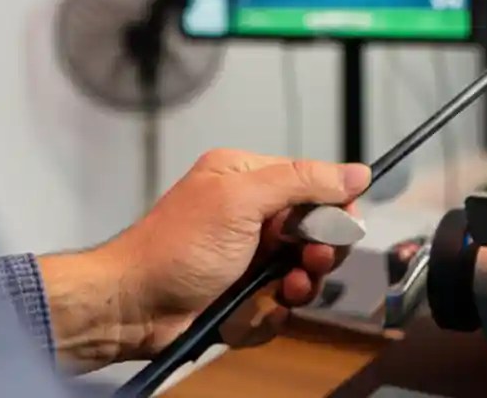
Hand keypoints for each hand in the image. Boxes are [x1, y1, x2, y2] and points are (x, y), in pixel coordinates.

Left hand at [38, 150, 368, 372]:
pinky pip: (276, 306)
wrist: (131, 307)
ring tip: (283, 289)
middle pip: (312, 231)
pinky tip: (251, 311)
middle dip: (316, 251)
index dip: (333, 207)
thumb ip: (302, 182)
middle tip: (308, 261)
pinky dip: (269, 314)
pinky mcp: (239, 295)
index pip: (311, 183)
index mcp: (244, 178)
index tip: (342, 226)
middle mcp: (246, 215)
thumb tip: (355, 172)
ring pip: (299, 272)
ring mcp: (243, 257)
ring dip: (298, 285)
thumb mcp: (242, 200)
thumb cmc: (173, 248)